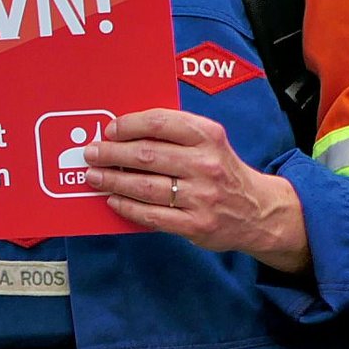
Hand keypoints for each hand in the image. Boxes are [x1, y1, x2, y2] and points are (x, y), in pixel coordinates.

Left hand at [80, 109, 310, 273]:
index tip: (110, 130)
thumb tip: (124, 132)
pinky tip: (113, 200)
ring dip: (113, 180)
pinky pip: (153, 215)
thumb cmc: (222, 170)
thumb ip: (175, 134)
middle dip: (112, 153)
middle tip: (92, 153)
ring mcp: (201, 197)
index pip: (160, 122)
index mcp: (208, 136)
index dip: (129, 125)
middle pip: (147, 155)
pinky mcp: (196, 225)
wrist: (257, 210)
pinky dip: (128, 207)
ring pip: (146, 186)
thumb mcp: (210, 142)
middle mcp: (206, 164)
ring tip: (94, 176)